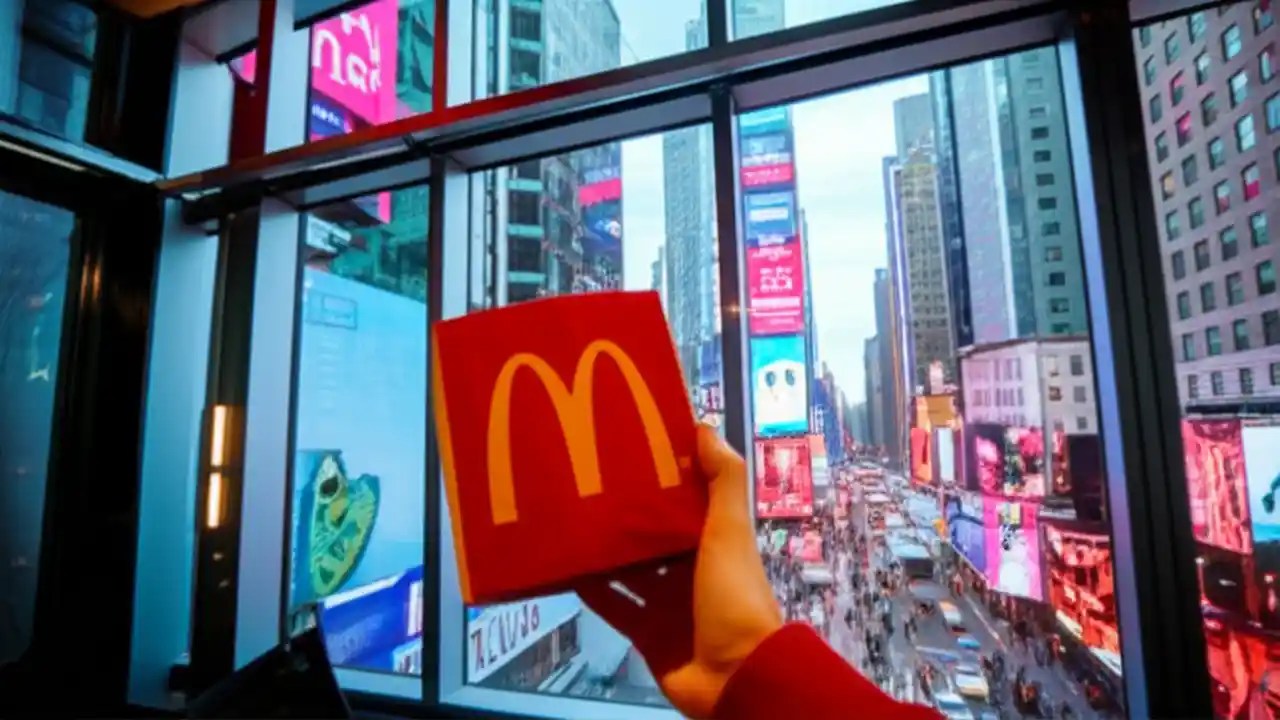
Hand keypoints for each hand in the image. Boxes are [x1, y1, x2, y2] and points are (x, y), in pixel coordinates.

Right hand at [574, 425, 781, 717]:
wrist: (735, 675)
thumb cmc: (734, 594)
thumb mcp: (730, 530)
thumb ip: (722, 480)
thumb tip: (703, 426)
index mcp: (714, 541)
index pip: (685, 501)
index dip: (662, 478)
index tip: (627, 450)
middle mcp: (691, 569)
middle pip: (653, 535)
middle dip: (625, 514)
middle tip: (584, 482)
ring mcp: (667, 603)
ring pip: (629, 569)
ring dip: (603, 550)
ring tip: (568, 520)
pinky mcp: (646, 633)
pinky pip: (613, 606)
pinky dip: (592, 590)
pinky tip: (565, 568)